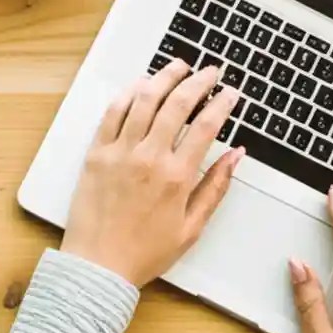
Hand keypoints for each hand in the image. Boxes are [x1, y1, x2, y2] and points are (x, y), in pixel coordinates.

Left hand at [61, 59, 244, 286]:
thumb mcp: (192, 227)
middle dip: (198, 81)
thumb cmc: (143, 253)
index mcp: (176, 177)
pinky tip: (140, 85)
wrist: (98, 266)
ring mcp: (119, 152)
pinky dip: (128, 93)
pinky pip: (112, 113)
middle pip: (177, 103)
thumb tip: (236, 157)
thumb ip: (216, 187)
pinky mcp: (96, 154)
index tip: (230, 92)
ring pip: (144, 99)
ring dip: (164, 77)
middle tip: (209, 72)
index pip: (205, 126)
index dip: (222, 103)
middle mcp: (148, 158)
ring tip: (179, 66)